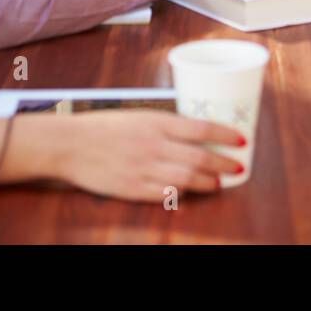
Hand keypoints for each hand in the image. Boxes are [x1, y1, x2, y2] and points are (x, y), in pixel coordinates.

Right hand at [59, 110, 245, 200]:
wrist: (70, 144)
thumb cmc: (103, 127)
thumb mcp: (138, 116)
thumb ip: (164, 125)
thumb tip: (194, 134)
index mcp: (156, 122)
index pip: (201, 129)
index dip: (225, 135)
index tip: (241, 139)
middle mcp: (154, 145)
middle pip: (199, 157)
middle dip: (224, 164)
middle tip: (238, 167)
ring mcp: (144, 168)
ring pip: (187, 178)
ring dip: (208, 182)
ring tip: (219, 183)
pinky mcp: (133, 188)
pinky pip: (166, 194)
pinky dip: (183, 194)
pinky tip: (192, 194)